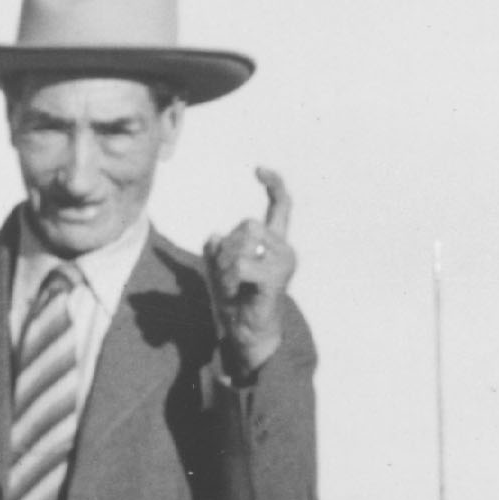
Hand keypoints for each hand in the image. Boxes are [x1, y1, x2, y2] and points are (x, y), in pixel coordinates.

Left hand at [202, 166, 298, 372]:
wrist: (243, 331)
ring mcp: (283, 263)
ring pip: (243, 242)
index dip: (273, 183)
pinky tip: (234, 290)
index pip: (281, 205)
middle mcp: (284, 248)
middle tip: (227, 272)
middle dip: (227, 246)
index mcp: (274, 240)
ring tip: (232, 284)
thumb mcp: (218, 265)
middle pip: (248, 224)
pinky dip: (227, 277)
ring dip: (226, 263)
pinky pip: (240, 265)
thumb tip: (214, 235)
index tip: (257, 169)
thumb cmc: (234, 297)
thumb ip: (216, 247)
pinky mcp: (276, 279)